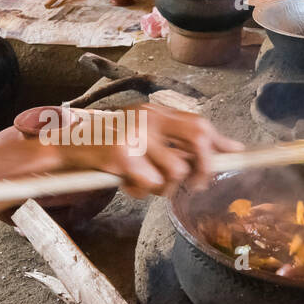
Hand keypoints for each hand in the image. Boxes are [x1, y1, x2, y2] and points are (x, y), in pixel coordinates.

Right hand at [59, 104, 243, 197]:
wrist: (66, 145)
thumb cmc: (108, 143)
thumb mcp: (142, 134)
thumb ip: (176, 139)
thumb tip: (224, 150)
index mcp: (155, 112)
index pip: (199, 124)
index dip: (220, 143)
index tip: (238, 155)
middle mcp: (148, 119)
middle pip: (197, 141)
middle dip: (203, 168)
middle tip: (195, 184)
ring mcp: (135, 136)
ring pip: (175, 172)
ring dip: (163, 187)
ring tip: (144, 183)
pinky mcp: (122, 156)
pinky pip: (150, 184)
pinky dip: (140, 191)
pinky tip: (126, 184)